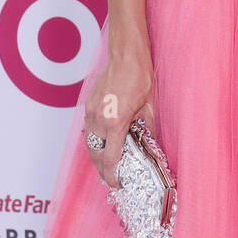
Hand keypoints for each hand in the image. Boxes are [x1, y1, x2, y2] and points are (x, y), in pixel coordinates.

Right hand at [83, 49, 154, 188]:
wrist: (125, 54)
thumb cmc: (140, 76)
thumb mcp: (149, 106)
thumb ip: (146, 128)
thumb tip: (148, 143)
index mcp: (115, 121)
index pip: (110, 158)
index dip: (112, 175)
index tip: (116, 183)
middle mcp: (99, 119)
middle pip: (95, 154)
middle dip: (102, 170)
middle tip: (111, 178)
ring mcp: (90, 111)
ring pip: (89, 143)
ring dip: (96, 156)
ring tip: (106, 166)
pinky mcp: (88, 105)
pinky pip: (88, 130)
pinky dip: (93, 141)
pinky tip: (102, 144)